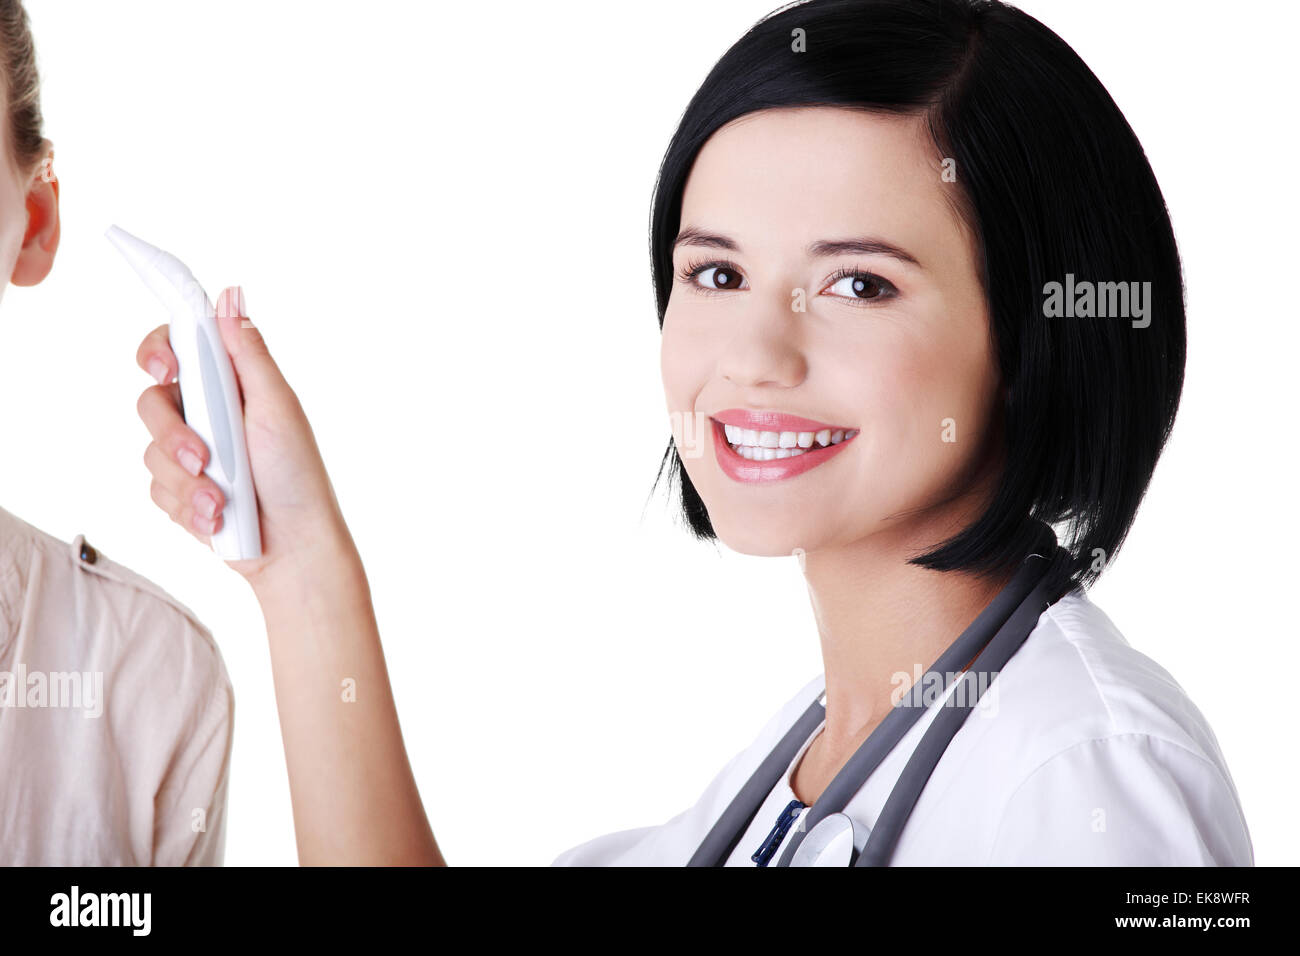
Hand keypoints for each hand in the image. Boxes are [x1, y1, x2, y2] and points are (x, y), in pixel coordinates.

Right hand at [135, 286, 352, 590]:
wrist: (293, 547)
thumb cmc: (297, 474)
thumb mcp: (276, 407)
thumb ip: (248, 353)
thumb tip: (231, 293)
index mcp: (231, 384)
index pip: (177, 346)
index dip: (158, 350)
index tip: (165, 368)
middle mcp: (207, 413)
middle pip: (152, 400)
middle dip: (174, 435)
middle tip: (204, 459)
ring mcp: (191, 452)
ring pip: (151, 451)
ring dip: (188, 483)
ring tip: (223, 503)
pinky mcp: (180, 491)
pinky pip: (156, 489)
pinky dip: (188, 507)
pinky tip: (217, 520)